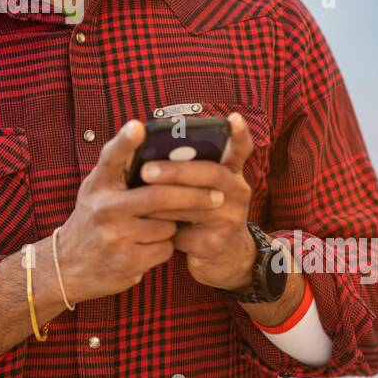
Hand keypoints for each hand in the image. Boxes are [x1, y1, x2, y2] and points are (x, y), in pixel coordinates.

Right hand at [54, 119, 230, 302]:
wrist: (69, 266)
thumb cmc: (93, 219)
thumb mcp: (97, 190)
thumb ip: (120, 169)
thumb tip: (151, 138)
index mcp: (98, 184)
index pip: (112, 157)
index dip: (125, 141)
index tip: (138, 126)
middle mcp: (103, 208)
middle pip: (158, 197)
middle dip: (193, 196)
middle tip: (217, 194)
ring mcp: (114, 236)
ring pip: (167, 225)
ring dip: (174, 225)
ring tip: (163, 225)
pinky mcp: (126, 261)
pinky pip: (164, 248)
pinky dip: (165, 246)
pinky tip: (149, 245)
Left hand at [138, 112, 258, 291]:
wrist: (223, 260)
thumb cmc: (201, 215)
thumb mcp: (199, 189)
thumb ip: (185, 170)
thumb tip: (147, 151)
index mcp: (230, 172)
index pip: (240, 149)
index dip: (238, 134)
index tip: (233, 118)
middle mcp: (236, 191)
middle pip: (212, 174)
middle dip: (177, 170)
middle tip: (146, 169)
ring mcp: (231, 217)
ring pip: (196, 204)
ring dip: (164, 201)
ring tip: (137, 197)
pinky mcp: (217, 242)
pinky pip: (186, 233)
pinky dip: (164, 229)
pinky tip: (147, 227)